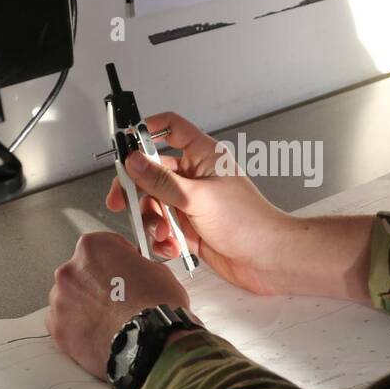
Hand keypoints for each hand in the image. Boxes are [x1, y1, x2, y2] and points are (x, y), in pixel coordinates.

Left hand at [46, 231, 189, 379]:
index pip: (102, 246)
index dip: (118, 260)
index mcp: (93, 248)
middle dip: (98, 284)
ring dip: (86, 306)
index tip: (124, 270)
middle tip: (119, 299)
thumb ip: (134, 267)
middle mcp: (70, 270)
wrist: (151, 343)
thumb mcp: (157, 271)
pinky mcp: (57, 328)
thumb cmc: (156, 308)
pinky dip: (79, 328)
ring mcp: (60, 300)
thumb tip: (133, 275)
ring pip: (71, 299)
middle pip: (82, 273)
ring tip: (111, 320)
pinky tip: (100, 333)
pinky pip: (65, 324)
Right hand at [107, 112, 300, 295]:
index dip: (147, 130)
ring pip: (154, 204)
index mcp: (204, 156)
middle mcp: (196, 177)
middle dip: (137, 190)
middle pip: (152, 172)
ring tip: (164, 233)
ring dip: (152, 221)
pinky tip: (172, 247)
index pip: (171, 129)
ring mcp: (192, 203)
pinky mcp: (190, 228)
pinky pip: (163, 228)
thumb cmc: (249, 223)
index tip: (124, 143)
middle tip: (121, 202)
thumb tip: (134, 162)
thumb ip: (161, 181)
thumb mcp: (197, 198)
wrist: (268, 259)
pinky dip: (162, 240)